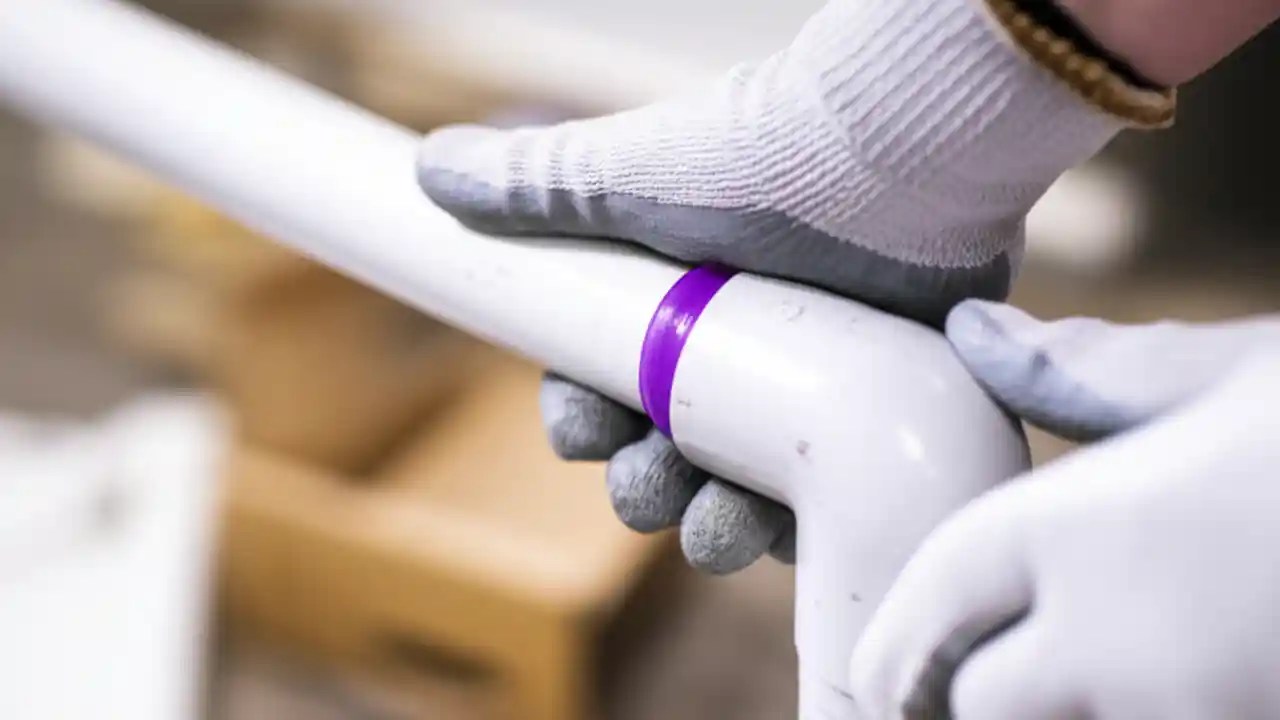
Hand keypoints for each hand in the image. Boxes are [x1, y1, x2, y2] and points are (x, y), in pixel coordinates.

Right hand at [418, 0, 1119, 571]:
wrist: (904, 148)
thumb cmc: (766, 153)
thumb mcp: (632, 175)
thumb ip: (535, 183)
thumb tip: (431, 166)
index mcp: (671, 299)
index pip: (603, 381)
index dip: (581, 417)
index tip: (581, 429)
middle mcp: (737, 342)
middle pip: (668, 448)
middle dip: (642, 483)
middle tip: (647, 483)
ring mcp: (807, 379)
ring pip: (742, 487)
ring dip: (714, 526)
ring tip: (714, 526)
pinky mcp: (871, 404)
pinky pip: (828, 492)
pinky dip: (803, 523)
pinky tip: (790, 535)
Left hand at [850, 302, 1279, 717]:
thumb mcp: (1238, 380)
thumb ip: (1093, 370)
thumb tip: (975, 331)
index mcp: (1080, 525)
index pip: (929, 602)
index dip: (895, 644)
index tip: (885, 669)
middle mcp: (1113, 637)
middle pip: (978, 699)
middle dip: (975, 685)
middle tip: (996, 656)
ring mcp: (1183, 713)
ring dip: (1059, 707)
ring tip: (1100, 655)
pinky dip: (1134, 714)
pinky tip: (1184, 675)